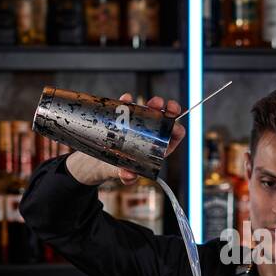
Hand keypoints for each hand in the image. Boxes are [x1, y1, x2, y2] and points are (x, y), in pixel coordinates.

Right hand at [67, 94, 186, 185]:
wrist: (98, 162)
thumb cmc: (116, 168)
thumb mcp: (121, 174)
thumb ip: (126, 176)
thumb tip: (128, 175)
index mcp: (158, 148)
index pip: (174, 137)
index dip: (177, 130)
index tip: (174, 126)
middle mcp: (152, 133)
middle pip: (166, 119)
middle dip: (168, 109)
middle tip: (161, 107)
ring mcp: (139, 123)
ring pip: (151, 109)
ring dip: (153, 104)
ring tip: (150, 103)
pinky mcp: (125, 116)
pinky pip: (130, 105)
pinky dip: (129, 100)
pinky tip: (126, 99)